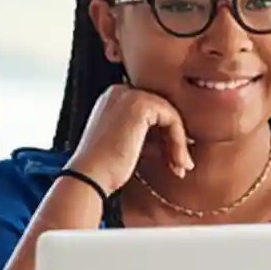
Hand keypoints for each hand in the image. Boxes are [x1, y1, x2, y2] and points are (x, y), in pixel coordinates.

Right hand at [64, 85, 194, 194]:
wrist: (89, 177)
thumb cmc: (105, 169)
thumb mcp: (129, 146)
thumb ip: (148, 136)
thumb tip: (177, 139)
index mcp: (113, 99)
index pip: (150, 111)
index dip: (164, 135)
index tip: (171, 159)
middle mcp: (119, 92)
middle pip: (161, 111)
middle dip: (175, 139)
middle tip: (181, 165)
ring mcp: (129, 95)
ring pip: (169, 115)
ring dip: (179, 144)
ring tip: (181, 168)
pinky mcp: (140, 104)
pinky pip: (172, 118)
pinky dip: (178, 141)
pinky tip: (177, 161)